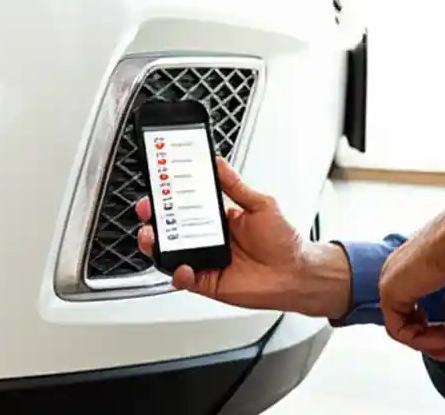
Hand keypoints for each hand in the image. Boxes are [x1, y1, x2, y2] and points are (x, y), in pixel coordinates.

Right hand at [136, 156, 351, 317]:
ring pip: (171, 254)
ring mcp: (206, 261)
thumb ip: (236, 185)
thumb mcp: (261, 204)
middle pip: (172, 229)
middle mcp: (210, 240)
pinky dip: (178, 274)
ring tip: (152, 238)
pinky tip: (183, 266)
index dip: (170, 198)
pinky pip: (185, 279)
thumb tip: (218, 163)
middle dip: (155, 220)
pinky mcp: (208, 282)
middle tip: (148, 211)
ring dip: (156, 246)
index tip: (159, 187)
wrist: (296, 274)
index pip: (187, 205)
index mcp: (219, 219)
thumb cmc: (284, 241)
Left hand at [378, 182, 444, 360]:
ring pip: (400, 326)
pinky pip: (398, 329)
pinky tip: (444, 337)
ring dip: (427, 341)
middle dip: (428, 339)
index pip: (410, 305)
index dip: (430, 328)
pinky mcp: (390, 291)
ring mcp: (390, 281)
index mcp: (410, 266)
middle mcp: (395, 272)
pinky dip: (420, 340)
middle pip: (403, 318)